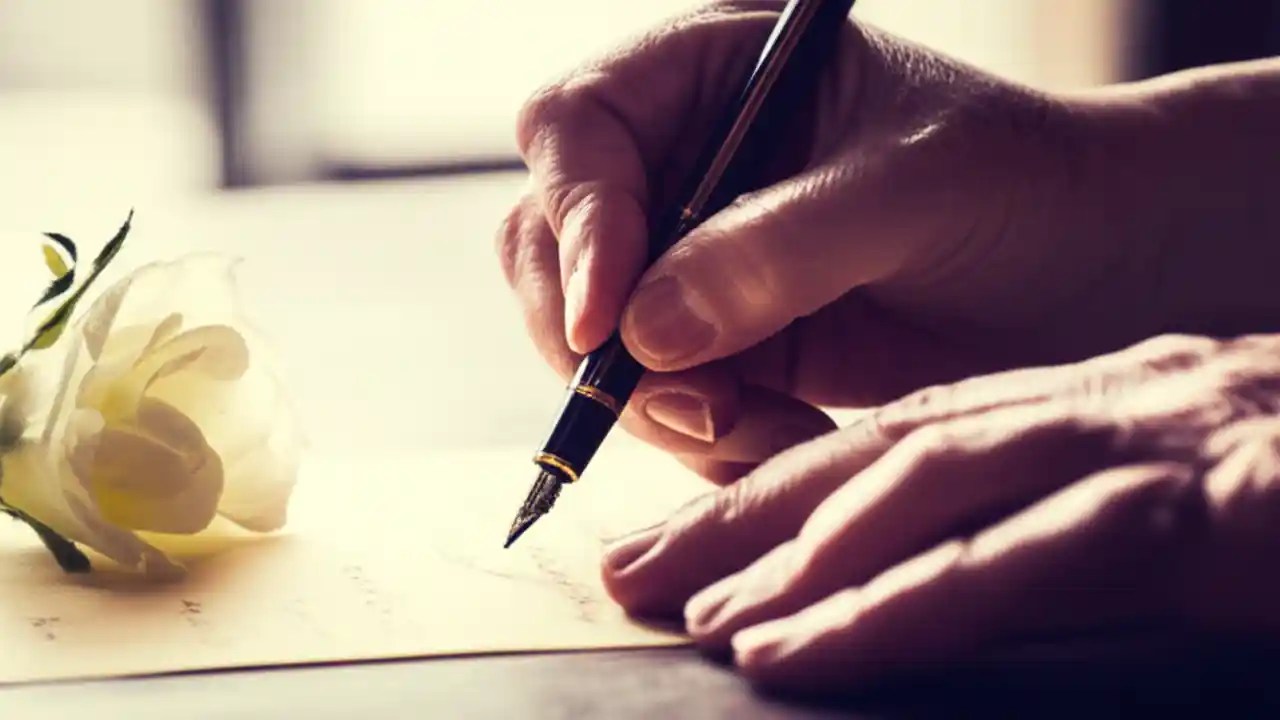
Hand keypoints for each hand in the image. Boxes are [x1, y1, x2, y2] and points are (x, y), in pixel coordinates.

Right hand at [496, 1, 1239, 482]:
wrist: (1091, 275)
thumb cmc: (1020, 186)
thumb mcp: (911, 189)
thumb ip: (776, 248)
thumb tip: (640, 330)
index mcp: (710, 75)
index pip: (577, 128)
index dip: (576, 221)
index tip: (607, 322)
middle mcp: (682, 164)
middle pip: (550, 244)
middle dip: (598, 338)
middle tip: (693, 402)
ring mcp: (692, 260)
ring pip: (594, 342)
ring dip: (662, 406)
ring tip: (770, 430)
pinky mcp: (720, 343)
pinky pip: (658, 401)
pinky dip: (702, 440)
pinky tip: (782, 441)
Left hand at [600, 333, 1279, 694]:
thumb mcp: (1175, 503)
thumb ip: (1061, 531)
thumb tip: (928, 584)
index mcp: (1092, 403)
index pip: (900, 436)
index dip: (778, 485)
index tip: (683, 542)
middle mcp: (1105, 405)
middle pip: (879, 454)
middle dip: (744, 518)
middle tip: (632, 574)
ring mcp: (1156, 447)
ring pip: (927, 494)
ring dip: (797, 562)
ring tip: (694, 620)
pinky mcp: (1209, 513)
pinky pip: (1023, 565)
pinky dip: (900, 610)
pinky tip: (804, 651)